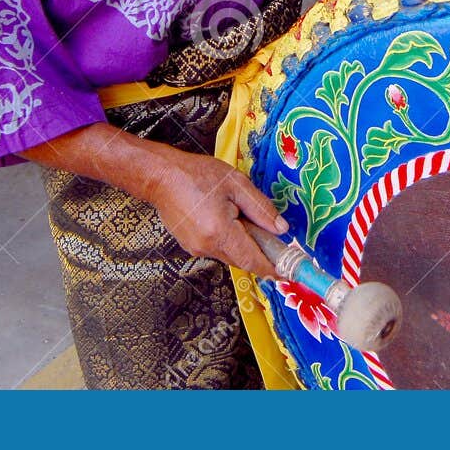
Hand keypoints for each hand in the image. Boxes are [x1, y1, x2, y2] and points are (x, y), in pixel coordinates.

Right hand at [145, 145, 285, 278]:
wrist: (161, 176)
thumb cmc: (197, 175)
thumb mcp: (237, 184)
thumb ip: (261, 208)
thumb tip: (281, 229)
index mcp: (220, 232)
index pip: (252, 260)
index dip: (272, 269)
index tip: (288, 274)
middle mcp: (207, 246)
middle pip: (242, 259)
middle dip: (258, 250)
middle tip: (270, 234)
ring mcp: (196, 249)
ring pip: (230, 254)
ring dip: (242, 243)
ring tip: (237, 213)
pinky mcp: (190, 246)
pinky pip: (217, 249)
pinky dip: (228, 239)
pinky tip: (223, 217)